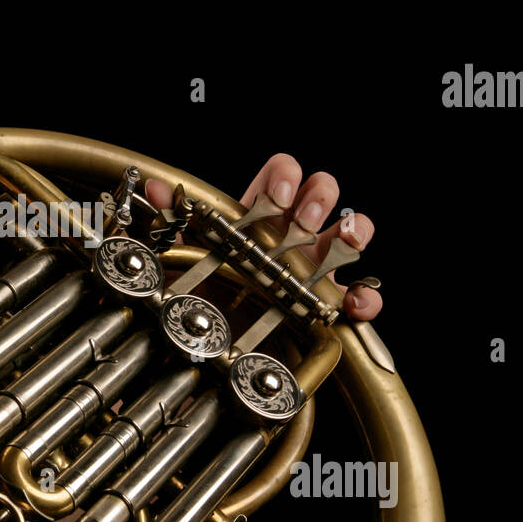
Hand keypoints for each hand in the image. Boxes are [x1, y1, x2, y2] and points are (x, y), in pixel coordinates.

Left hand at [144, 153, 381, 320]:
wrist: (221, 346)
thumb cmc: (210, 292)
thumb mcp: (186, 259)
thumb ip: (172, 224)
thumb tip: (155, 189)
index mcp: (262, 216)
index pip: (282, 175)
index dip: (285, 175)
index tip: (277, 196)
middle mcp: (294, 235)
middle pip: (321, 191)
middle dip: (318, 196)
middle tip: (303, 221)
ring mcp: (317, 266)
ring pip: (352, 231)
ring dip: (353, 229)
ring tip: (342, 242)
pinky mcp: (330, 304)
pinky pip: (364, 295)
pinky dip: (367, 297)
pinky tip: (354, 302)